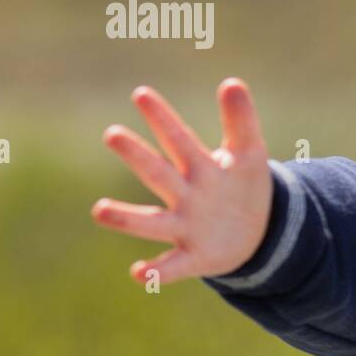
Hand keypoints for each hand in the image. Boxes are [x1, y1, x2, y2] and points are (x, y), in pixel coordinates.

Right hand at [91, 78, 273, 285]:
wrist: (255, 233)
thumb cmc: (243, 187)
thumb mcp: (250, 153)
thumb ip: (241, 121)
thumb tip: (232, 82)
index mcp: (199, 167)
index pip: (179, 139)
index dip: (163, 118)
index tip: (141, 94)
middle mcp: (185, 196)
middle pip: (159, 174)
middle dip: (138, 156)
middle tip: (113, 134)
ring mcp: (186, 227)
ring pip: (153, 223)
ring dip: (127, 218)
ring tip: (100, 210)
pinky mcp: (195, 257)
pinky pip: (173, 266)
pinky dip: (156, 271)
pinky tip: (137, 273)